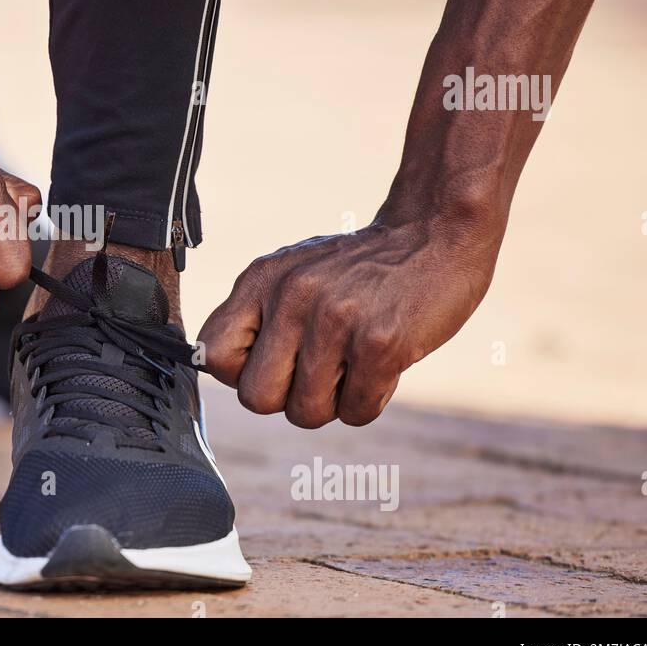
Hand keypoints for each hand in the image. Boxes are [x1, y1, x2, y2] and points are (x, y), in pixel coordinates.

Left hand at [199, 220, 499, 427]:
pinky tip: (382, 366)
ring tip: (353, 365)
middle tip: (318, 373)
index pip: (213, 354)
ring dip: (333, 403)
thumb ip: (257, 317)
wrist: (434, 232)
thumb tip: (214, 368)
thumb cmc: (359, 269)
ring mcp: (335, 319)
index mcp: (261, 280)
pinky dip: (369, 401)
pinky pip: (355, 412)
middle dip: (287, 399)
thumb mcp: (292, 275)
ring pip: (306, 413)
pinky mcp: (380, 342)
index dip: (242, 373)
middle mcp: (291, 297)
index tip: (274, 363)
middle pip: (256, 398)